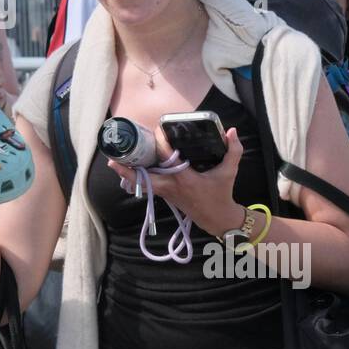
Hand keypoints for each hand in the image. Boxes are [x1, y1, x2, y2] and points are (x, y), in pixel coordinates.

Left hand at [107, 126, 244, 236]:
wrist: (217, 218)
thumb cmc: (221, 194)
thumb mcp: (229, 172)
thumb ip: (233, 151)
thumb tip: (232, 131)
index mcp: (185, 178)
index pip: (168, 158)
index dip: (160, 143)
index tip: (155, 129)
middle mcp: (171, 186)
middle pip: (143, 178)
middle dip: (129, 168)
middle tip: (116, 153)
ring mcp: (165, 192)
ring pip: (141, 184)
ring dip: (128, 174)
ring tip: (114, 161)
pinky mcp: (164, 195)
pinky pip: (146, 186)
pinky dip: (136, 178)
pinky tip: (127, 169)